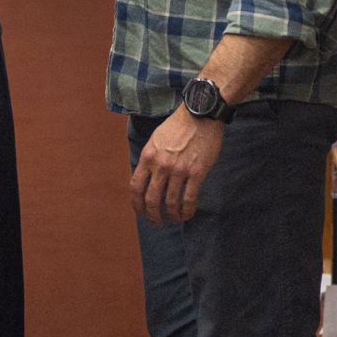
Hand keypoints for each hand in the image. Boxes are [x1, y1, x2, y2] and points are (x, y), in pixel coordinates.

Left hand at [130, 104, 224, 225]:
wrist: (200, 114)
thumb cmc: (178, 125)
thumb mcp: (156, 139)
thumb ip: (150, 158)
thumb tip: (147, 178)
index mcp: (148, 156)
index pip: (136, 187)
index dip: (137, 204)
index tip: (141, 211)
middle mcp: (160, 166)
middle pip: (152, 199)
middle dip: (153, 215)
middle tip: (157, 222)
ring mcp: (178, 171)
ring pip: (171, 202)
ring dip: (171, 216)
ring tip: (173, 219)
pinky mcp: (196, 173)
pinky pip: (189, 199)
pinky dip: (186, 211)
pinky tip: (186, 215)